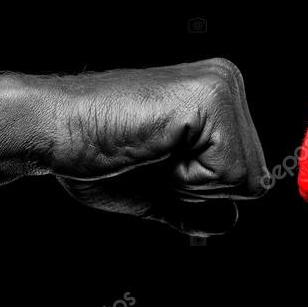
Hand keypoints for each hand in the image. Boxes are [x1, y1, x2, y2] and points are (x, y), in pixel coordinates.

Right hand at [35, 58, 267, 235]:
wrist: (53, 133)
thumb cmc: (96, 157)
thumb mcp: (160, 193)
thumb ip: (197, 208)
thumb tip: (228, 223)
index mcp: (219, 99)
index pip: (249, 177)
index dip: (201, 193)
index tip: (157, 163)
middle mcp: (228, 83)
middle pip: (254, 179)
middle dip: (201, 191)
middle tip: (153, 157)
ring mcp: (222, 86)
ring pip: (245, 179)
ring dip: (193, 184)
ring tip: (153, 150)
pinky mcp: (210, 99)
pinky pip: (229, 172)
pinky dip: (189, 179)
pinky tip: (155, 147)